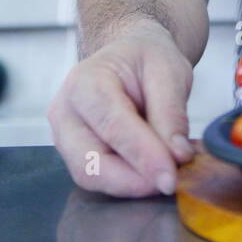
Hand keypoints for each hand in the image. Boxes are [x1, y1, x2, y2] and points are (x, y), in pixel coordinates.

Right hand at [47, 20, 195, 197]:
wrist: (129, 56)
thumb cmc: (146, 59)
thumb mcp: (169, 71)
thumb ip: (172, 113)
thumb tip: (178, 156)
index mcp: (85, 81)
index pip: (112, 125)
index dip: (143, 156)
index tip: (170, 177)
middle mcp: (65, 111)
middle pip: (89, 162)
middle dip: (132, 180)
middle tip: (171, 183)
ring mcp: (63, 137)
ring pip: (90, 177)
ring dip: (130, 185)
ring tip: (165, 175)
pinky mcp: (73, 155)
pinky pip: (96, 178)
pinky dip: (126, 183)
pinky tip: (151, 175)